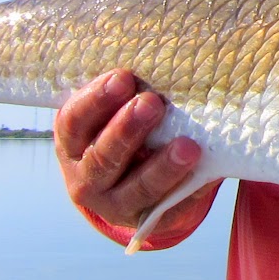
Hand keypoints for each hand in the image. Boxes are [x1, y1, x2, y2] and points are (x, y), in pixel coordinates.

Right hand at [54, 68, 217, 241]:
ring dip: (163, 168)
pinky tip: (206, 172)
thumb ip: (125, 94)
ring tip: (188, 147)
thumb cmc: (120, 130)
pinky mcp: (149, 219)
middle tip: (152, 103)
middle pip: (104, 157)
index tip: (123, 77)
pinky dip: (189, 188)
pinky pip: (169, 206)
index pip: (74, 122)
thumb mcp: (109, 115)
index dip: (96, 101)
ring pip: (138, 188)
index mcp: (72, 145)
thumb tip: (161, 59)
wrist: (124, 188)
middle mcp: (86, 179)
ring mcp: (116, 204)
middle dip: (128, 130)